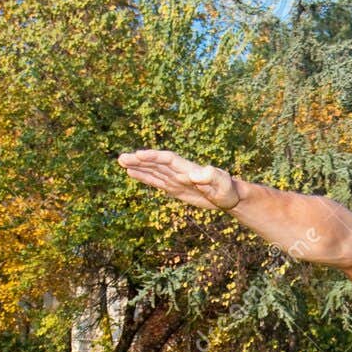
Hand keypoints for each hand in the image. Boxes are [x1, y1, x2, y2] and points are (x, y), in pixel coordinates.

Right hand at [116, 148, 238, 209]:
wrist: (230, 196)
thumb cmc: (228, 189)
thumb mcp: (222, 183)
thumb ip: (211, 176)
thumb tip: (196, 174)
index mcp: (188, 168)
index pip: (168, 160)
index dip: (153, 157)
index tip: (138, 155)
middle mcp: (179, 171)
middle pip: (156, 163)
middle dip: (139, 161)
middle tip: (121, 158)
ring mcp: (176, 179)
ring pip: (154, 171)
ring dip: (138, 167)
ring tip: (121, 162)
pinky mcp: (175, 188)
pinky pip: (157, 181)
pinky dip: (144, 176)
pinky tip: (132, 173)